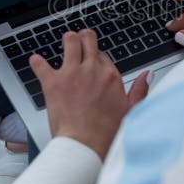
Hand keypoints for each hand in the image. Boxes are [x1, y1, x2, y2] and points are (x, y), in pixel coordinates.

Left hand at [29, 29, 148, 159]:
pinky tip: (36, 61)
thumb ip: (140, 90)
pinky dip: (37, 62)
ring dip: (67, 41)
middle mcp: (92, 70)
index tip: (93, 61)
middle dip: (84, 37)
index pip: (103, 55)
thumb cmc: (107, 133)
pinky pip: (40, 64)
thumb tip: (147, 75)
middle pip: (88, 40)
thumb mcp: (131, 110)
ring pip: (69, 42)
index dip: (97, 57)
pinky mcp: (53, 82)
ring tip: (65, 42)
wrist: (86, 145)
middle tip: (80, 39)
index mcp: (110, 76)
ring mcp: (71, 74)